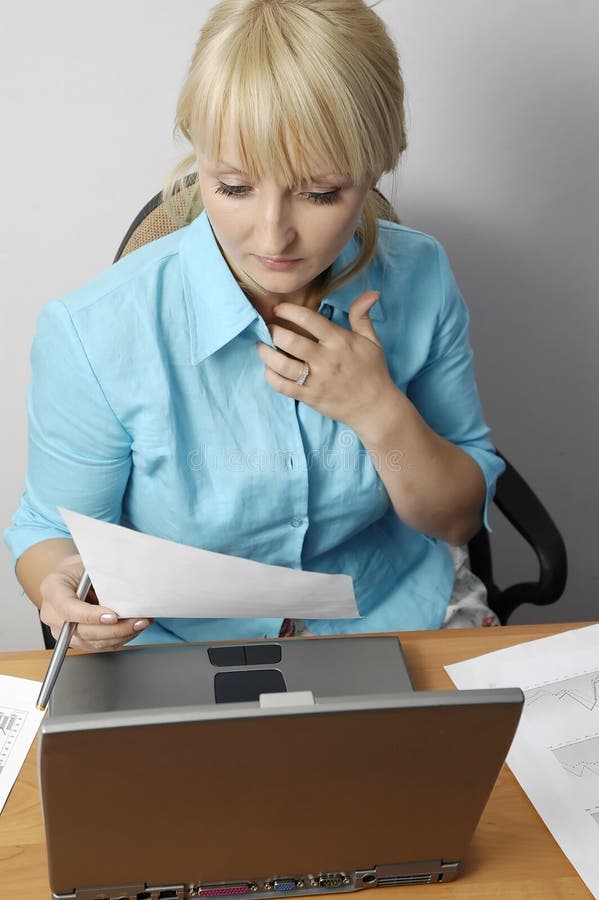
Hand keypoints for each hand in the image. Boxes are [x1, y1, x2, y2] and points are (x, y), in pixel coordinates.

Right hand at [39, 554, 151, 650]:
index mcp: (52, 590)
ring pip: (92, 642)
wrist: (71, 578)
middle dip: (114, 629)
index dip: (91, 615)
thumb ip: (101, 575)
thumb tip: (126, 585)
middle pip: (83, 630)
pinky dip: (118, 639)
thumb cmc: (79, 569)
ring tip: (140, 624)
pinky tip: (132, 630)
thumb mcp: (88, 564)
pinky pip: (98, 646)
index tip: (113, 616)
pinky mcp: (75, 640)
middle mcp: (52, 614)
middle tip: (137, 621)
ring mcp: (62, 631)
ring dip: (120, 635)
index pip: (69, 608)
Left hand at [256, 290, 397, 432]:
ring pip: (282, 365)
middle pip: (290, 341)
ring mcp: (316, 380)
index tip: (278, 309)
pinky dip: (271, 377)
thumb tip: (371, 292)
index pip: (308, 319)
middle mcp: (325, 359)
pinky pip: (283, 386)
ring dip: (266, 354)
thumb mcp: (371, 341)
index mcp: (339, 341)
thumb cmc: (373, 371)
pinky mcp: (310, 397)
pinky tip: (269, 369)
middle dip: (273, 331)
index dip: (288, 310)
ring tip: (262, 347)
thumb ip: (362, 316)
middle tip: (268, 328)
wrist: (375, 407)